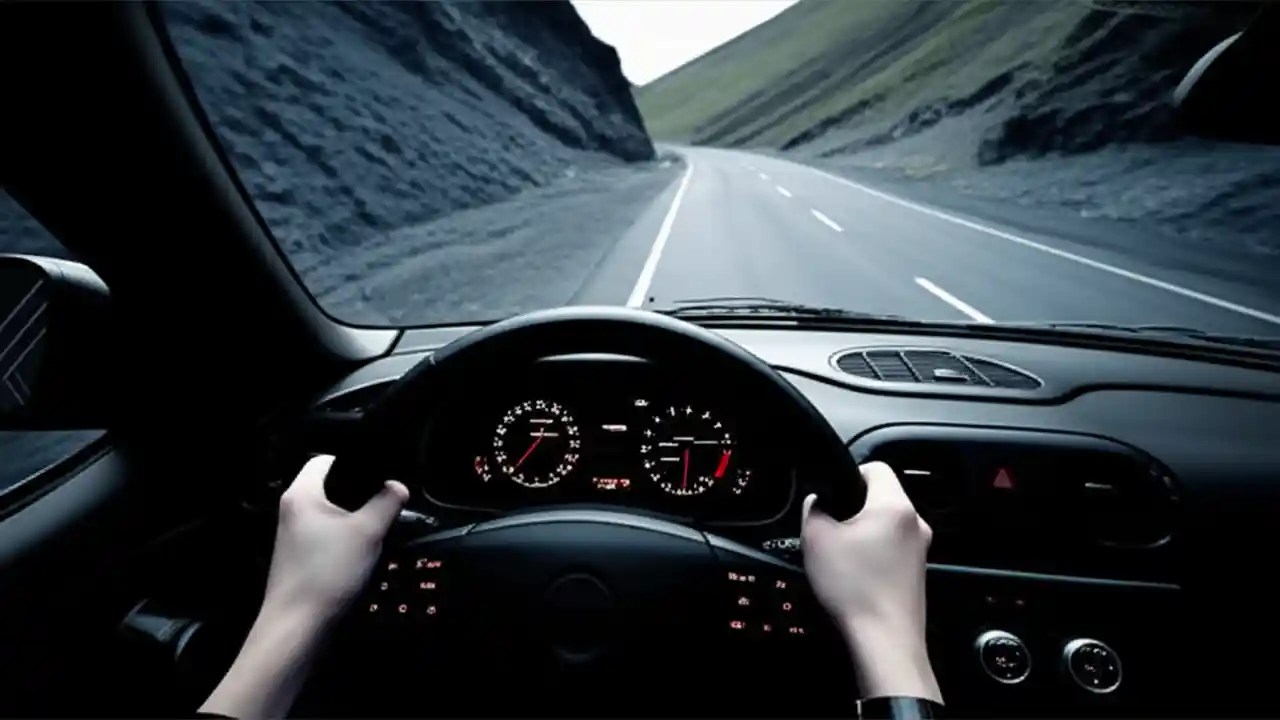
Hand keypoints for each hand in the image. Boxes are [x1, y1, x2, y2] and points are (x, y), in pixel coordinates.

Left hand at [201, 456, 407, 718]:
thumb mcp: (368, 532)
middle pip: (331, 486)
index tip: (382, 474)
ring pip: (331, 512)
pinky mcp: (299, 555)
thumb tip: (398, 486)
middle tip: (387, 502)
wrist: (298, 625)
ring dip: (355, 518)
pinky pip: (326, 533)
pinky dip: (346, 537)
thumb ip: (387, 502)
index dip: (356, 460)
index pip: (326, 458)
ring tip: (379, 527)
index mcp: (301, 494)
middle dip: (360, 493)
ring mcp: (293, 534)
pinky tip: (363, 552)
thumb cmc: (328, 572)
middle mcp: (292, 509)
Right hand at [801, 461, 940, 702]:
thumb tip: (818, 501)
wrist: (884, 640)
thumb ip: (813, 508)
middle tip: (830, 529)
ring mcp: (920, 548)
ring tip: (841, 556)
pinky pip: (892, 548)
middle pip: (881, 496)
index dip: (849, 474)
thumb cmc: (855, 588)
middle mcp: (915, 522)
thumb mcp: (816, 539)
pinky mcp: (917, 571)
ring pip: (886, 524)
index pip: (875, 466)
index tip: (832, 495)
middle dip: (854, 508)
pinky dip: (873, 554)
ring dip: (863, 533)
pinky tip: (855, 575)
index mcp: (895, 504)